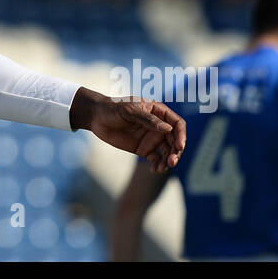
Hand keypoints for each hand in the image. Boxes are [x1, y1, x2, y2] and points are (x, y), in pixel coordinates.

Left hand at [72, 88, 186, 172]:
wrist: (96, 118)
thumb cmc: (113, 108)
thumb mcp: (129, 111)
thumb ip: (148, 119)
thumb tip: (168, 129)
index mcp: (158, 112)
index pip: (177, 124)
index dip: (181, 135)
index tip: (180, 147)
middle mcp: (158, 126)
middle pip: (175, 140)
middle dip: (176, 152)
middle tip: (172, 162)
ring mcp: (152, 138)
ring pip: (168, 152)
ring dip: (168, 161)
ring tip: (162, 168)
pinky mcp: (144, 149)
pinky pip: (156, 159)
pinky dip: (158, 165)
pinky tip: (155, 170)